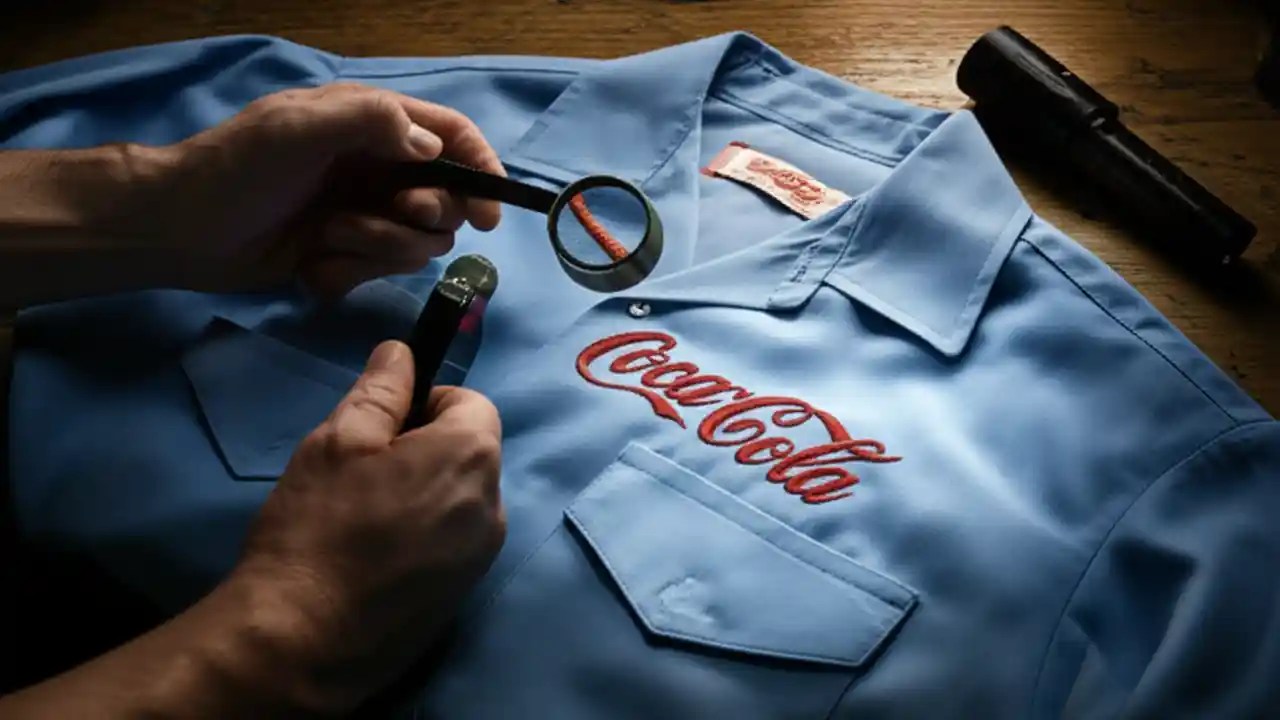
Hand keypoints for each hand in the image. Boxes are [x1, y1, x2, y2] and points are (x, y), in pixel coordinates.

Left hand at [146, 83, 505, 297]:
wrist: (181, 230)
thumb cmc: (238, 169)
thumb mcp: (300, 128)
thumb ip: (371, 121)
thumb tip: (432, 150)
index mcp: (371, 125)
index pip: (451, 137)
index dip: (480, 170)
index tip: (487, 217)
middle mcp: (377, 167)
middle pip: (444, 201)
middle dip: (416, 220)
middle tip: (380, 218)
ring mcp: (364, 212)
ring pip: (416, 244)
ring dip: (376, 250)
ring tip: (326, 241)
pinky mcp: (347, 253)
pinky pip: (380, 272)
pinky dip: (349, 273)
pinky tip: (311, 266)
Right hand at [233, 340, 504, 709]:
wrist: (302, 639)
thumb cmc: (317, 528)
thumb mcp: (339, 440)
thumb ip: (382, 389)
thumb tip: (403, 352)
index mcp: (472, 456)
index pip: (472, 403)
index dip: (428, 402)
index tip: (384, 426)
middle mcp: (494, 505)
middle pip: (471, 452)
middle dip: (426, 448)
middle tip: (363, 472)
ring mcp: (483, 555)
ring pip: (462, 498)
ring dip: (426, 492)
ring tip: (364, 516)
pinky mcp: (464, 594)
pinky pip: (454, 541)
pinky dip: (425, 534)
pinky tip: (376, 553)